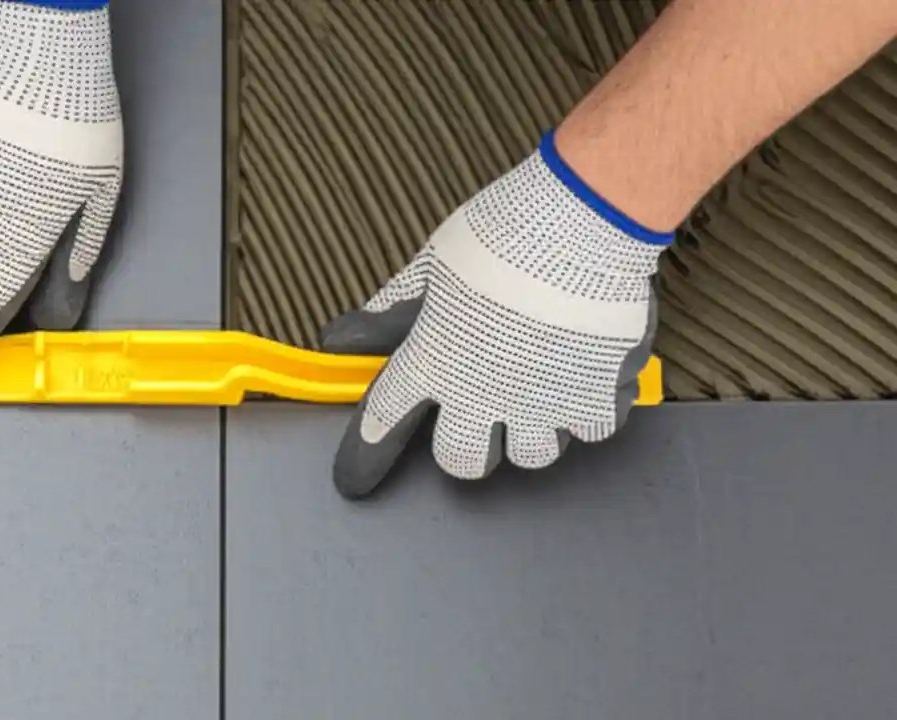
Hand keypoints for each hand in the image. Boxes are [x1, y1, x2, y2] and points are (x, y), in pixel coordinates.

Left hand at [321, 132, 669, 496]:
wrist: (584, 222)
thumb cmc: (503, 234)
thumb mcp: (431, 266)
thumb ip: (390, 313)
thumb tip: (335, 339)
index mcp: (432, 362)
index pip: (382, 421)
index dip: (362, 457)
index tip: (353, 481)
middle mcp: (482, 397)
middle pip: (462, 462)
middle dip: (465, 446)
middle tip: (479, 417)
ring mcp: (543, 405)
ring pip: (532, 456)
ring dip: (532, 430)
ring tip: (540, 389)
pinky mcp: (598, 401)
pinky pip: (593, 430)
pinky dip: (591, 409)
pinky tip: (588, 377)